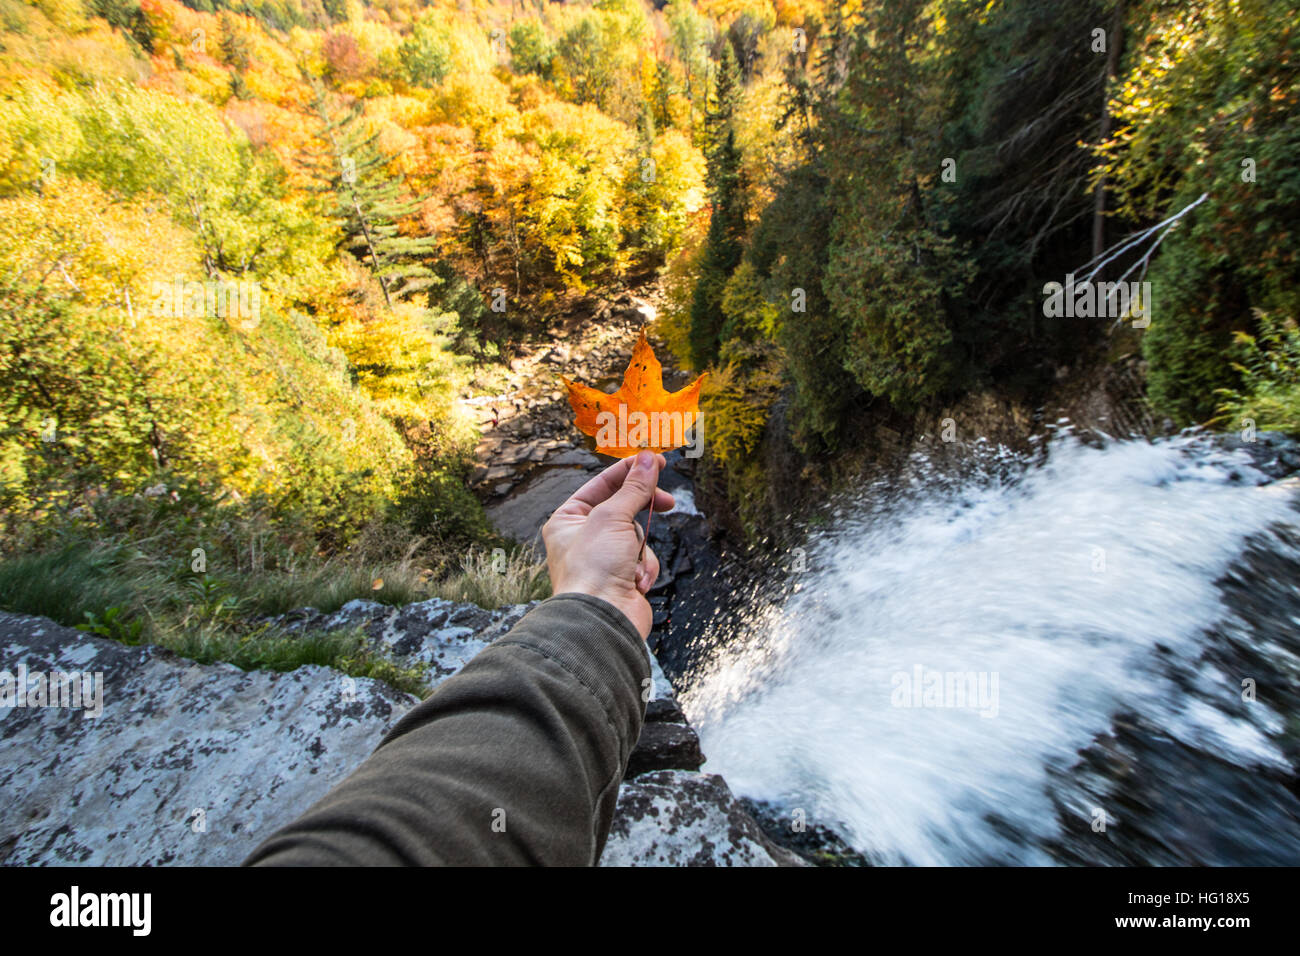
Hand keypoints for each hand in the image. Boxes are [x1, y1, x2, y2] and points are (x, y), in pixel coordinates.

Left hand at [542, 450, 674, 638]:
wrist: (602, 620)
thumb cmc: (593, 569)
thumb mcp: (613, 517)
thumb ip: (633, 488)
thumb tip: (646, 459)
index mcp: (568, 520)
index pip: (601, 485)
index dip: (628, 471)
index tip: (654, 461)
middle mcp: (582, 538)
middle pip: (623, 509)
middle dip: (642, 513)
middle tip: (667, 500)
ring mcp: (602, 559)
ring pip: (638, 535)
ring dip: (640, 549)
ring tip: (631, 564)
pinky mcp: (621, 577)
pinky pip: (642, 559)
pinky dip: (644, 568)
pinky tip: (635, 583)